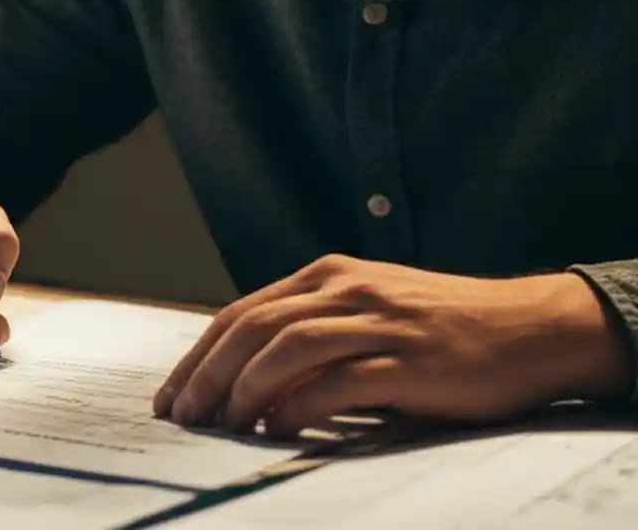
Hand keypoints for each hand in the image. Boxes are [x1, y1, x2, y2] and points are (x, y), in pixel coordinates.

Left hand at [153, 255, 631, 437]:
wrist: (530, 327)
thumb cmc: (438, 328)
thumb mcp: (365, 312)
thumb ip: (310, 331)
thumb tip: (243, 378)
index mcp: (327, 275)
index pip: (241, 312)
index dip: (199, 356)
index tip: (172, 395)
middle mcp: (346, 289)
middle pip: (254, 326)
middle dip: (208, 373)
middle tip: (182, 415)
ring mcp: (379, 321)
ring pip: (288, 346)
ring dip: (245, 387)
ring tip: (223, 423)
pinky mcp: (411, 359)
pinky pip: (342, 380)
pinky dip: (302, 404)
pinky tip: (280, 427)